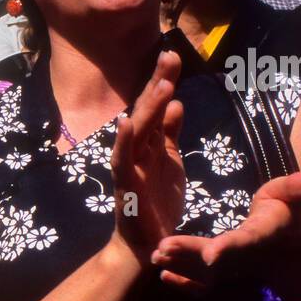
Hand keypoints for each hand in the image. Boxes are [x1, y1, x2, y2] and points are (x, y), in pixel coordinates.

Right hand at [111, 51, 184, 259]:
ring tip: (162, 85)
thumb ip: (171, 135)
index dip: (163, 81)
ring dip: (148, 107)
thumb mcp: (171, 163)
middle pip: (148, 111)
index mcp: (150, 143)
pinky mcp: (126, 185)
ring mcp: (130, 165)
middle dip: (158, 83)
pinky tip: (126, 122)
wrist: (147, 245)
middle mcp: (137, 149)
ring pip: (139, 131)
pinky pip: (123, 160)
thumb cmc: (158, 203)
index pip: (157, 107)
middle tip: (170, 55)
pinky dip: (123, 141)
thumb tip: (177, 103)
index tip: (173, 55)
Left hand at [151, 169, 300, 297]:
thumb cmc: (285, 217)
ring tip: (155, 256)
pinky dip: (183, 284)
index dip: (228, 248)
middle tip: (162, 249)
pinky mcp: (220, 276)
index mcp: (258, 236)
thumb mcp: (290, 196)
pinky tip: (162, 276)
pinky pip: (201, 285)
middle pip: (212, 259)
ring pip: (202, 273)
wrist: (286, 251)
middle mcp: (242, 258)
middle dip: (188, 255)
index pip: (242, 242)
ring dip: (179, 266)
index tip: (212, 254)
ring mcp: (230, 271)